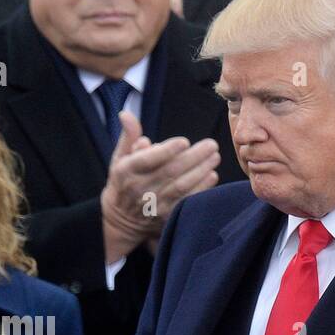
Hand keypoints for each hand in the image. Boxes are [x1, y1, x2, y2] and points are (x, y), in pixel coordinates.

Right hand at [100, 111, 218, 262]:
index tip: (185, 141)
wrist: (121, 220)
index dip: (167, 150)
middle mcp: (139, 189)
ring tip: (215, 157)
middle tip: (211, 144)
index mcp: (126, 171)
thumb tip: (126, 114)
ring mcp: (152, 204)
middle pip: (169, 171)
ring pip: (180, 186)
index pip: (148, 159)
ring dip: (201, 171)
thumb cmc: (124, 182)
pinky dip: (200, 189)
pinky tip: (211, 176)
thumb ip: (128, 136)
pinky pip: (185, 201)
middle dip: (193, 157)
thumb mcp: (119, 158)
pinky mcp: (165, 216)